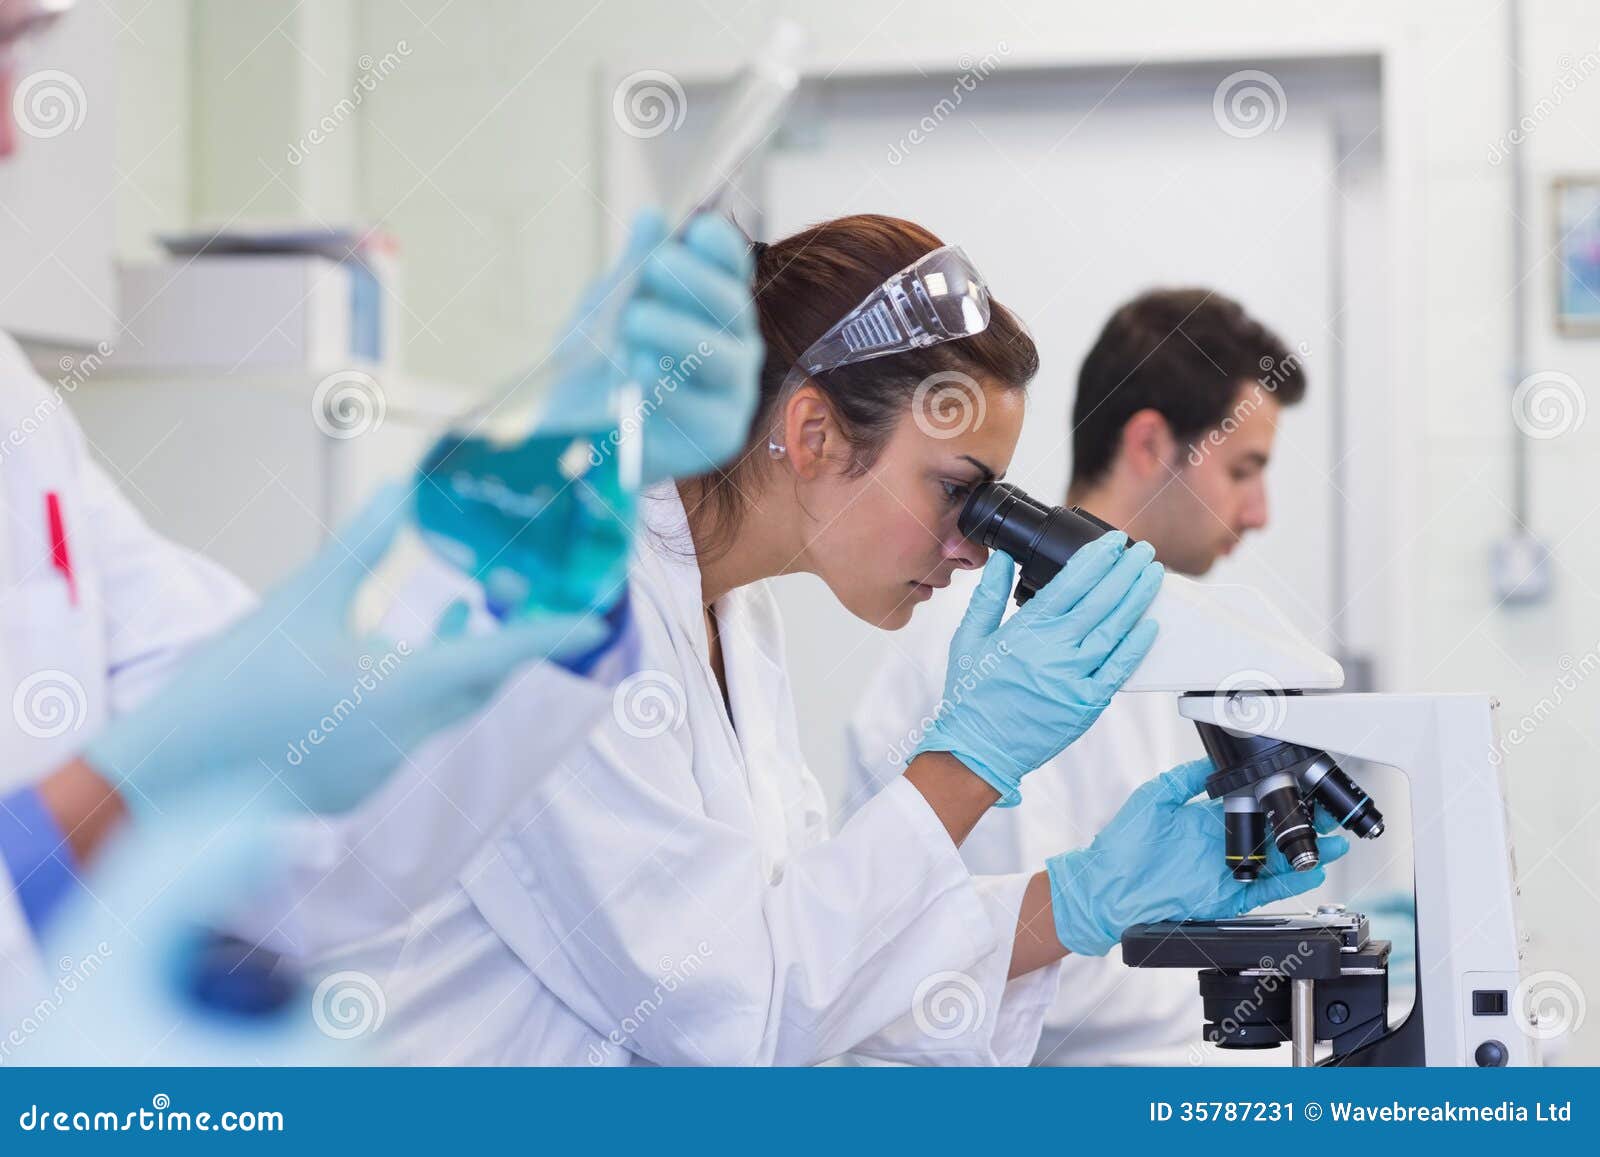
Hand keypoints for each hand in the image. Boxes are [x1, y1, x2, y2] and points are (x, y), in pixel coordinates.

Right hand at [84, 484, 605, 817]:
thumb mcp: (299, 603)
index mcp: (397, 694)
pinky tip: (400, 656)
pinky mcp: (358, 785)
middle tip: (526, 592)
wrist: (168, 779)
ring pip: (446, 709)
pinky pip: (412, 732)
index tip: (592, 620)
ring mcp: (382, 769)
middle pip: (480, 686)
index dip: (546, 635)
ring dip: (463, 662)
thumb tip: (398, 495)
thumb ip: (359, 549)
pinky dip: (423, 692)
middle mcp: (404, 738)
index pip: (495, 660)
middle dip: (510, 641)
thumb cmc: (231, 688)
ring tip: (467, 606)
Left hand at [547, 208, 762, 483]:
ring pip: (722, 356)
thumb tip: (652, 219)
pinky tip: (640, 370)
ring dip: (678, 332)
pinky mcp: (719, 436)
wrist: (577, 440)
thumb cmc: (598, 370)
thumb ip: (630, 272)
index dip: (722, 248)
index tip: (700, 230)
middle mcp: (733, 347)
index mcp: (711, 309)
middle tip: (655, 267)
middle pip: (732, 307)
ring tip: (634, 321)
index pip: (731, 270)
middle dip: (694, 282)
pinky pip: (702, 409)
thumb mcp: (604, 311)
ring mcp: (731, 393)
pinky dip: (670, 388)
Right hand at [910, 534, 1162, 804]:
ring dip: (1137, 599)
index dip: (1096, 559)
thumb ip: (987, 595)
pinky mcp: (1086, 703)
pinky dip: (1136, 645)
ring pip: (1115, 629)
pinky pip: (1119, 669)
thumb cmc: (972, 696)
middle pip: (1100, 600)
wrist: (978, 749)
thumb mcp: (969, 639)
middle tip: (1144, 551)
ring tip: (1152, 575)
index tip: (1113, 542)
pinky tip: (1150, 624)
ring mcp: (1073, 677)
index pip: (1070, 583)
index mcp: (1025, 630)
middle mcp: (1053, 650)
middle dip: (1125, 571)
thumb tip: (1001, 559)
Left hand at [1046, 757, 1350, 955]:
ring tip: (1334, 843)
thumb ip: (1184, 779)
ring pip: (1276, 862)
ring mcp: (1226, 873)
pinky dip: (1287, 883)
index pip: (1251, 805)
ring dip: (1305, 853)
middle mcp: (1220, 846)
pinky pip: (1264, 891)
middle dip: (1303, 824)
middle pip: (1271, 833)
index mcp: (1205, 820)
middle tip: (1331, 814)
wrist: (1105, 889)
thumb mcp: (1153, 799)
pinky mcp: (1225, 899)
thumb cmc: (1121, 846)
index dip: (1277, 797)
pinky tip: (1309, 872)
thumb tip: (1211, 757)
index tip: (1301, 786)